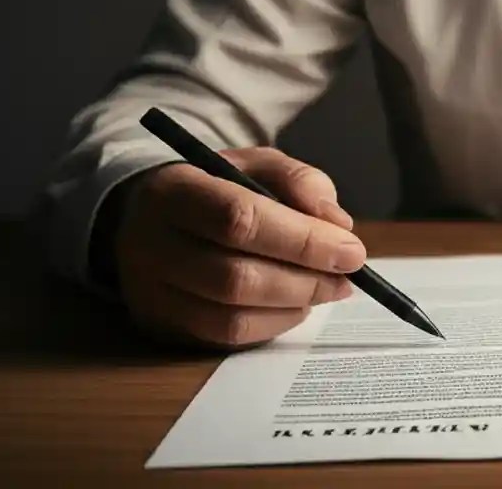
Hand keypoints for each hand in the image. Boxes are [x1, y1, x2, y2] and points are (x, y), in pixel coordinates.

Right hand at [112, 147, 365, 348]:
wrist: (150, 216)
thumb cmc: (216, 187)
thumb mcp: (256, 164)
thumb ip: (299, 182)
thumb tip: (337, 224)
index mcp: (173, 191)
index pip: (238, 220)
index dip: (302, 240)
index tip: (351, 250)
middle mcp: (150, 244)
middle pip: (236, 277)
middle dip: (307, 280)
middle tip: (348, 275)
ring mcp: (150, 292)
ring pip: (232, 316)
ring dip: (295, 305)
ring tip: (328, 287)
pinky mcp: (162, 325)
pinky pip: (226, 337)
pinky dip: (274, 324)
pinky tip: (296, 304)